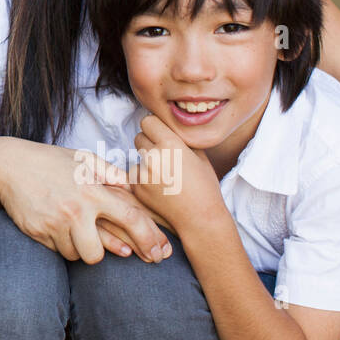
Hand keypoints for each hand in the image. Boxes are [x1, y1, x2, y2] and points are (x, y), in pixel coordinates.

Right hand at [0, 139, 170, 264]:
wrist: (9, 166)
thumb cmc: (50, 162)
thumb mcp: (83, 159)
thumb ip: (111, 174)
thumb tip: (133, 187)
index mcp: (92, 191)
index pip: (130, 219)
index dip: (148, 238)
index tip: (158, 252)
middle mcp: (75, 210)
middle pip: (97, 254)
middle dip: (101, 253)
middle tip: (102, 242)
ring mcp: (54, 223)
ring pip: (75, 255)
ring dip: (77, 246)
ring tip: (71, 226)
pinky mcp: (37, 232)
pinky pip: (57, 250)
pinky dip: (60, 242)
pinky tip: (55, 223)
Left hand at [132, 115, 223, 234]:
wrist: (200, 218)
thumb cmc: (204, 185)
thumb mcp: (198, 154)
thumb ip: (179, 137)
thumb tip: (166, 123)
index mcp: (171, 144)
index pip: (148, 121)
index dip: (155, 127)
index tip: (161, 134)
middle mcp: (153, 156)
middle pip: (140, 136)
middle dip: (149, 142)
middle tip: (164, 156)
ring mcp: (143, 172)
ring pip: (136, 155)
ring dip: (145, 160)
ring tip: (165, 173)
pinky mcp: (136, 187)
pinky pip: (134, 172)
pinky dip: (142, 176)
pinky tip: (158, 186)